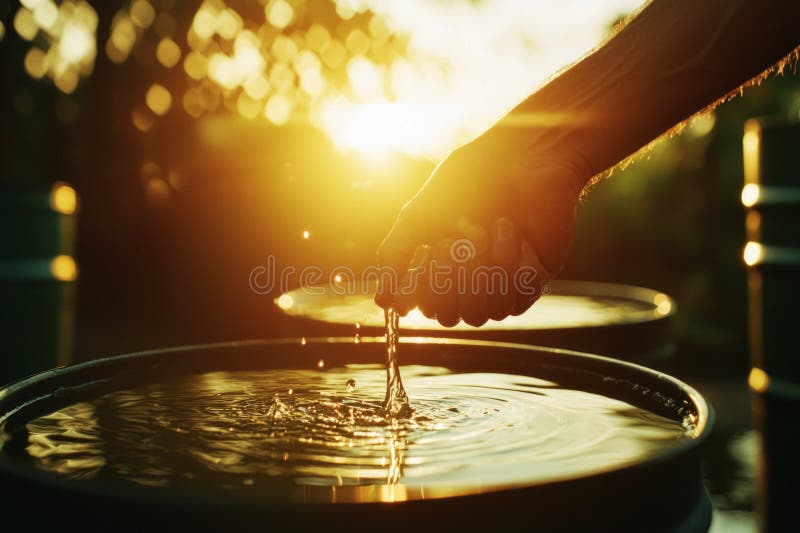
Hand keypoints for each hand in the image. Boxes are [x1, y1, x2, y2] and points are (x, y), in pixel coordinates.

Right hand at [375, 129, 586, 325]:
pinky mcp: (535, 278)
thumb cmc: (466, 182)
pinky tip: (506, 227)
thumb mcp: (418, 216)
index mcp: (442, 273)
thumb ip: (396, 256)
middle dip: (451, 275)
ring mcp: (504, 284)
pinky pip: (518, 295)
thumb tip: (384, 301)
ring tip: (482, 229)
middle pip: (453, 318)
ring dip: (478, 270)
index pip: (427, 309)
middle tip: (454, 236)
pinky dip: (507, 259)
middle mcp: (471, 285)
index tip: (426, 248)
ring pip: (485, 313)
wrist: (517, 155)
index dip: (424, 287)